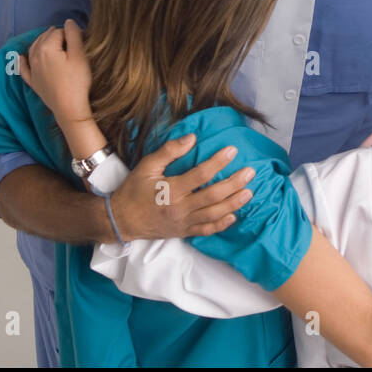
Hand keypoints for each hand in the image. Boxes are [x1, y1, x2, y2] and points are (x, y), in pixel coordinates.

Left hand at [20, 20, 91, 126]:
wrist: (69, 108)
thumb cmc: (77, 81)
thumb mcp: (80, 55)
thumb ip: (73, 36)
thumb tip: (68, 22)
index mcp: (47, 47)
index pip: (59, 31)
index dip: (71, 33)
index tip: (81, 41)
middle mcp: (35, 55)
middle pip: (45, 38)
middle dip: (57, 36)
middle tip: (72, 43)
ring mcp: (32, 69)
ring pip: (34, 48)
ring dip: (43, 42)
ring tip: (54, 42)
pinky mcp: (32, 81)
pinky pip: (23, 67)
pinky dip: (23, 60)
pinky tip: (22, 57)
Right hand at [109, 135, 255, 239]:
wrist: (120, 221)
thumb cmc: (133, 191)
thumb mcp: (146, 166)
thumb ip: (169, 151)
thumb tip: (192, 138)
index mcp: (170, 190)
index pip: (200, 174)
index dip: (218, 162)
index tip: (233, 151)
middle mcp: (179, 208)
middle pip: (213, 196)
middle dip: (234, 183)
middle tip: (250, 172)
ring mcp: (183, 223)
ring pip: (213, 214)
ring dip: (233, 203)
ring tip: (249, 192)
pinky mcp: (183, 232)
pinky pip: (206, 230)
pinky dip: (221, 225)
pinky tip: (234, 216)